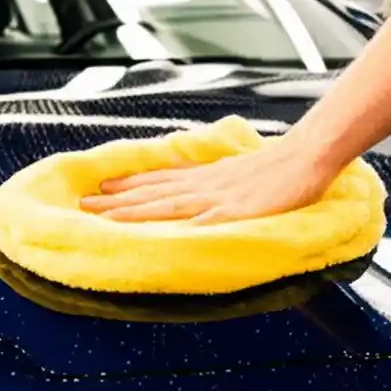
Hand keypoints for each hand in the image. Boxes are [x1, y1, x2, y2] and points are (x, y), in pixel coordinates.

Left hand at [79, 140, 343, 224]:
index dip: (126, 185)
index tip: (97, 188)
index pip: (156, 180)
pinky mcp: (238, 210)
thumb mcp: (233, 173)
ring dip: (136, 211)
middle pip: (153, 192)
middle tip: (85, 205)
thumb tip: (187, 189)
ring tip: (108, 217)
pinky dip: (186, 225)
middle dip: (117, 200)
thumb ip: (210, 181)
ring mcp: (218, 197)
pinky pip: (208, 220)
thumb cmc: (274, 168)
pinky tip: (166, 233)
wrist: (306, 157)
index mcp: (203, 177)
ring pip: (168, 204)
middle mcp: (204, 185)